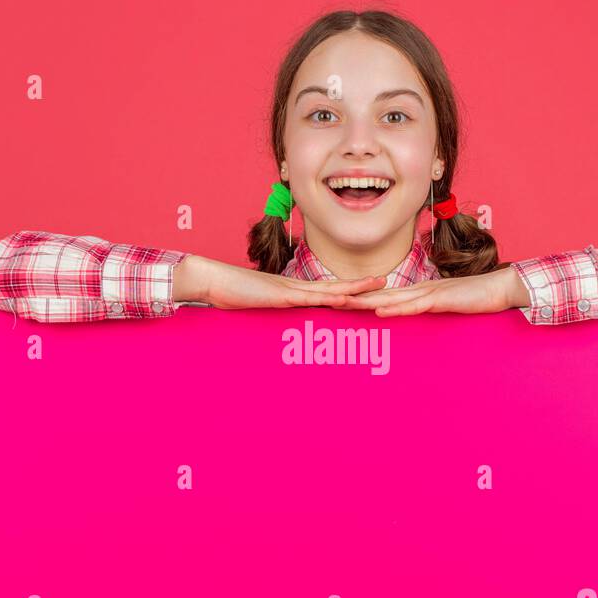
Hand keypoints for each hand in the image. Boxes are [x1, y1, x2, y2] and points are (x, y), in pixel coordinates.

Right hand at [178, 254, 388, 309]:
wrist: (212, 279)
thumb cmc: (230, 294)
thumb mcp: (256, 306)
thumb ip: (270, 310)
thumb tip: (279, 318)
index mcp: (291, 291)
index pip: (325, 292)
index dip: (347, 290)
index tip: (367, 290)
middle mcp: (295, 288)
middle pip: (334, 286)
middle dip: (360, 285)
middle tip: (385, 281)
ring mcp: (289, 290)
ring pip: (328, 289)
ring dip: (353, 288)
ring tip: (376, 285)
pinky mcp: (280, 296)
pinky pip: (309, 297)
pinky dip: (328, 298)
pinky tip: (344, 298)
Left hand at [334, 265, 526, 316]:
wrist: (500, 289)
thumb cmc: (475, 299)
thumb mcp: (445, 307)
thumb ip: (429, 310)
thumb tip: (414, 317)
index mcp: (418, 292)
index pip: (383, 295)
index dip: (361, 298)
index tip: (339, 301)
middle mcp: (418, 290)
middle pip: (379, 294)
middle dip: (353, 297)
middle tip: (326, 299)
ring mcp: (428, 293)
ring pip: (390, 298)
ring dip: (365, 301)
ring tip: (342, 303)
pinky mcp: (440, 300)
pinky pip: (414, 306)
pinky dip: (395, 309)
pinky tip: (379, 311)